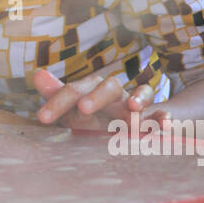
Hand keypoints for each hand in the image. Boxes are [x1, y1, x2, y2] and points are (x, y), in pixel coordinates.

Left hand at [32, 67, 172, 132]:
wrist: (134, 128)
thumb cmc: (97, 119)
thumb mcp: (75, 111)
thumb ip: (57, 95)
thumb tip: (37, 74)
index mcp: (92, 92)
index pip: (74, 90)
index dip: (58, 102)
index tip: (42, 118)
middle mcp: (116, 95)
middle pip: (108, 86)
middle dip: (96, 96)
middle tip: (84, 109)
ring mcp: (137, 106)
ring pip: (142, 94)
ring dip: (138, 98)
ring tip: (133, 108)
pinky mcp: (156, 119)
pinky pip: (163, 114)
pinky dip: (165, 118)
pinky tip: (166, 124)